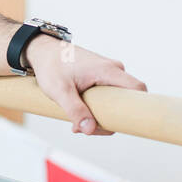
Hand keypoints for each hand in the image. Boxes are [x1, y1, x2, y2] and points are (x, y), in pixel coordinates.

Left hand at [23, 34, 147, 134]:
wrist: (43, 51)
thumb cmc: (51, 66)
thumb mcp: (60, 91)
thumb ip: (75, 110)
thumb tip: (89, 130)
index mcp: (108, 70)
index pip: (138, 89)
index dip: (136, 108)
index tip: (121, 124)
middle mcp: (113, 70)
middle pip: (126, 100)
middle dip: (108, 119)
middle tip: (85, 128)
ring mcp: (109, 73)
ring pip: (115, 100)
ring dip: (99, 115)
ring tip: (76, 122)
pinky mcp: (102, 77)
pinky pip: (108, 96)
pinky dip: (96, 107)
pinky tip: (78, 115)